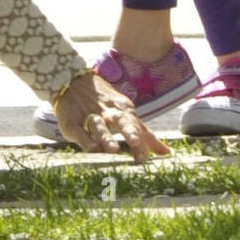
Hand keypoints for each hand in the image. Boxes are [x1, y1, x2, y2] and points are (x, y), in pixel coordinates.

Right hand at [53, 73, 169, 162]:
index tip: (144, 158)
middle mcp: (108, 113)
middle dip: (128, 130)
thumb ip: (146, 134)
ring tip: (113, 149)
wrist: (72, 81)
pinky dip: (85, 139)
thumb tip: (167, 153)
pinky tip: (91, 148)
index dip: (140, 142)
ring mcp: (89, 116)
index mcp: (124, 111)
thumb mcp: (127, 114)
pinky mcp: (71, 122)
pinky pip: (79, 131)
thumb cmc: (105, 103)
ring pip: (99, 126)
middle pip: (120, 120)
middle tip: (135, 142)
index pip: (135, 127)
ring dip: (106, 136)